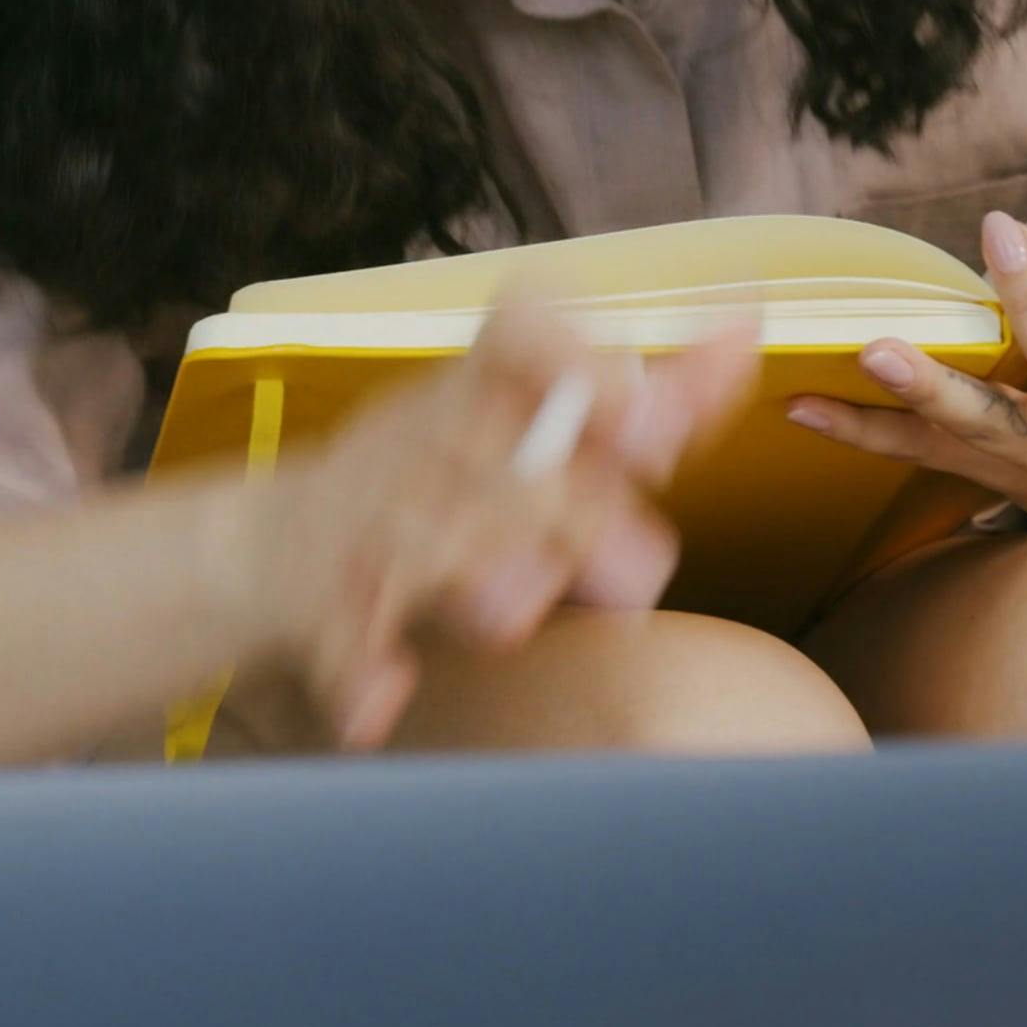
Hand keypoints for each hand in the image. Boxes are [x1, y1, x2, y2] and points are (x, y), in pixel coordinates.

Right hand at [228, 298, 760, 749]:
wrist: (278, 546)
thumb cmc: (447, 486)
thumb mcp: (546, 436)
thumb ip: (656, 399)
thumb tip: (747, 324)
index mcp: (484, 389)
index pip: (519, 329)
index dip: (576, 360)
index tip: (648, 424)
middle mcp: (423, 435)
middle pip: (496, 456)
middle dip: (568, 511)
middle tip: (640, 572)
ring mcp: (363, 511)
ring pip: (416, 532)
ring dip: (468, 573)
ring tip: (509, 619)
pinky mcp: (316, 591)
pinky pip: (339, 624)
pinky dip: (358, 663)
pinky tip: (383, 702)